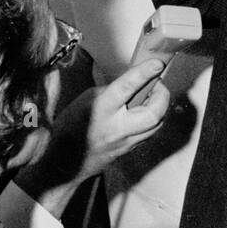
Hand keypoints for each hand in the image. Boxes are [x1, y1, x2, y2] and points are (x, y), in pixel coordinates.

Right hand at [13, 59, 169, 213]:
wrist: (64, 164)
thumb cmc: (70, 128)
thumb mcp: (85, 100)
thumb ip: (110, 91)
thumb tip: (131, 85)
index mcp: (102, 110)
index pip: (127, 88)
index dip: (144, 73)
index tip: (157, 63)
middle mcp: (118, 127)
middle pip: (154, 113)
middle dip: (162, 95)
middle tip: (158, 83)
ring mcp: (126, 142)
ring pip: (157, 124)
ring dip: (160, 106)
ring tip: (153, 95)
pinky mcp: (130, 149)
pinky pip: (150, 132)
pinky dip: (153, 118)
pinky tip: (146, 111)